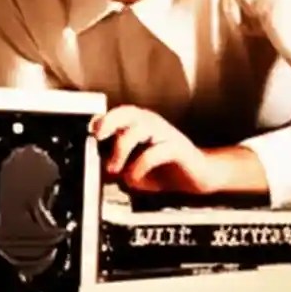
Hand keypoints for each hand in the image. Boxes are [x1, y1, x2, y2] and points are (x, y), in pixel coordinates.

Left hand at [91, 106, 221, 194]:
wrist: (199, 177)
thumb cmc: (166, 170)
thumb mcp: (135, 169)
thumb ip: (118, 166)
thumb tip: (99, 169)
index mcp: (142, 125)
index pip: (120, 113)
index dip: (103, 119)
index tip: (90, 132)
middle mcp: (153, 125)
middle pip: (129, 113)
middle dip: (110, 122)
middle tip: (98, 138)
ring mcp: (167, 134)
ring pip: (140, 129)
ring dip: (121, 149)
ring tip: (115, 170)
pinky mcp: (178, 148)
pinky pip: (156, 151)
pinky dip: (140, 165)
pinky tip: (134, 178)